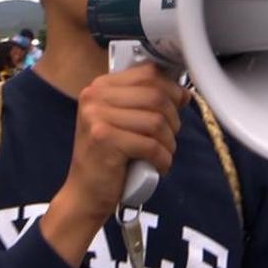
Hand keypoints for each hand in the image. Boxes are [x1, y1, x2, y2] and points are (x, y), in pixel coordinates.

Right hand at [58, 64, 188, 224]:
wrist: (85, 194)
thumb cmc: (108, 159)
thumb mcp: (122, 122)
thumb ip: (144, 102)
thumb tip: (182, 92)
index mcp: (99, 87)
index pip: (147, 73)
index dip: (171, 89)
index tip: (179, 104)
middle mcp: (94, 97)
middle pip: (155, 95)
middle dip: (173, 119)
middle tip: (168, 138)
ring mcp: (96, 117)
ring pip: (156, 121)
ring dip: (169, 143)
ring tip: (162, 155)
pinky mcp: (104, 139)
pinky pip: (151, 145)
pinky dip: (162, 159)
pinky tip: (157, 167)